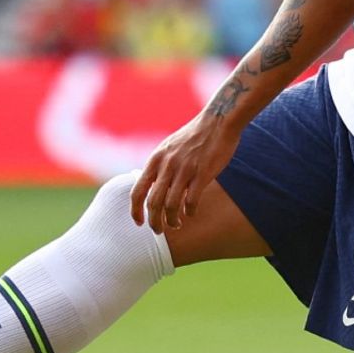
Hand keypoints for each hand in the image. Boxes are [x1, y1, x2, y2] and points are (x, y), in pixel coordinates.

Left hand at [130, 112, 242, 234]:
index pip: (137, 191)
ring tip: (176, 225)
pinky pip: (191, 201)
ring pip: (171, 206)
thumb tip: (152, 186)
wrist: (217, 121)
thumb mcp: (168, 147)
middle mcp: (166, 165)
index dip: (135, 211)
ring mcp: (184, 169)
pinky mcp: (202, 173)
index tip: (139, 222)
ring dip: (172, 220)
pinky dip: (189, 212)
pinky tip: (191, 213)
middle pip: (153, 203)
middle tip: (159, 231)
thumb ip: (160, 165)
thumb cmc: (194, 136)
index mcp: (156, 159)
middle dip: (154, 222)